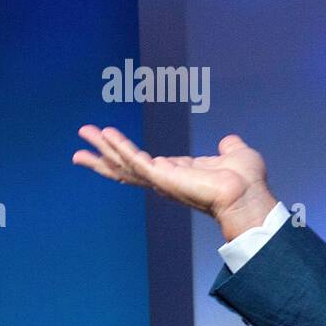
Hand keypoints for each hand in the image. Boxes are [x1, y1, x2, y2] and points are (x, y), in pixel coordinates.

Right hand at [72, 126, 276, 240]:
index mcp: (180, 173)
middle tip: (77, 151)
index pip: (147, 164)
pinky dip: (120, 146)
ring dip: (104, 148)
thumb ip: (229, 148)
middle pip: (127, 168)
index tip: (114, 148)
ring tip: (84, 132)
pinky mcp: (163, 177)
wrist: (248, 194)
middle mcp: (168, 179)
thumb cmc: (247, 181)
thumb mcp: (237, 155)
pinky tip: (106, 134)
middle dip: (103, 157)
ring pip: (125, 163)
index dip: (128, 155)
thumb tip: (229, 143)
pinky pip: (136, 160)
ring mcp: (163, 180)